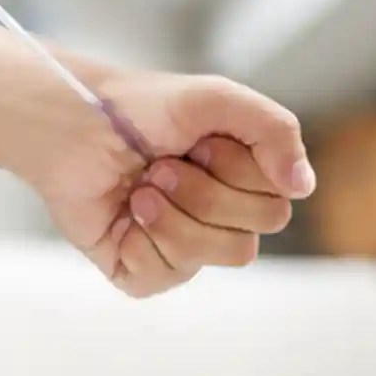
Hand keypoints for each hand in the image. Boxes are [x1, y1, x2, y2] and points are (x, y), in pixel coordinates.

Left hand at [13, 69, 313, 297]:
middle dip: (201, 195)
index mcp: (243, 183)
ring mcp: (180, 247)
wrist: (72, 124)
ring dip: (171, 216)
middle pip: (248, 239)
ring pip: (210, 258)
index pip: (277, 205)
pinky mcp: (140, 269)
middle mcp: (218, 219)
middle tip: (159, 166)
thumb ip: (275, 130)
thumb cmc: (140, 108)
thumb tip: (303, 186)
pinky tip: (124, 216)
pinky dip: (141, 242)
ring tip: (139, 188)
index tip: (200, 143)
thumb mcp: (216, 98)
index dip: (238, 174)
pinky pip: (161, 277)